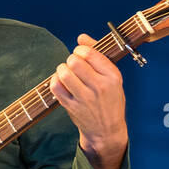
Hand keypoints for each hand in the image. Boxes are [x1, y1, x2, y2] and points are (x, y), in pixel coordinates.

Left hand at [49, 34, 128, 159]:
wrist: (106, 131)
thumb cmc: (110, 100)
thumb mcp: (112, 78)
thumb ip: (98, 55)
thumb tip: (81, 37)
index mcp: (113, 77)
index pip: (90, 54)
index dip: (80, 50)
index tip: (80, 54)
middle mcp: (100, 87)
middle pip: (75, 62)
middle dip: (70, 59)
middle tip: (73, 64)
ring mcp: (85, 98)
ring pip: (64, 74)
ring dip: (62, 69)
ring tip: (66, 72)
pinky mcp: (72, 107)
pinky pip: (56, 87)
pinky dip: (55, 81)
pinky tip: (61, 82)